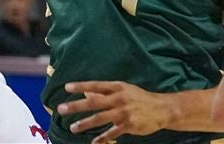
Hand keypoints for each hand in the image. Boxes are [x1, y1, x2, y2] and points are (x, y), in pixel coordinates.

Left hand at [58, 81, 172, 142]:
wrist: (162, 109)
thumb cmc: (139, 98)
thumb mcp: (123, 89)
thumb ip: (104, 91)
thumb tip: (85, 92)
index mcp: (117, 87)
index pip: (95, 86)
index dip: (80, 86)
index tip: (67, 87)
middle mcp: (119, 98)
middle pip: (93, 102)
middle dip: (76, 106)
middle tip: (61, 109)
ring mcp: (123, 112)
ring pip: (100, 118)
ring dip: (84, 124)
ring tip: (72, 128)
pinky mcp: (129, 125)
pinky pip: (112, 132)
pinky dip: (102, 138)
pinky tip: (94, 142)